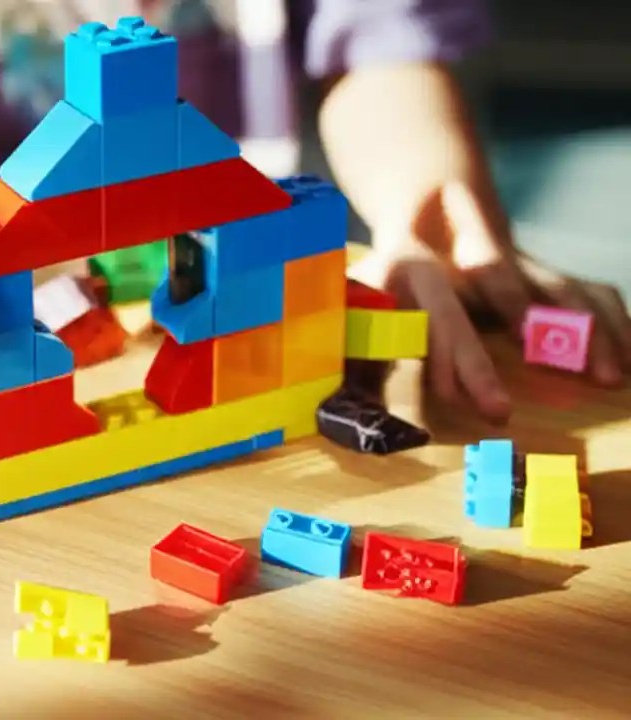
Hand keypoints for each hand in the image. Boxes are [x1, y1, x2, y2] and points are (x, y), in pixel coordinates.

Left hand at [349, 181, 630, 421]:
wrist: (428, 198)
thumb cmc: (387, 271)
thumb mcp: (359, 294)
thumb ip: (353, 341)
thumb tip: (335, 400)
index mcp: (410, 263)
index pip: (430, 302)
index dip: (440, 348)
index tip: (451, 394)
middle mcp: (464, 259)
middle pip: (495, 289)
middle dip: (501, 346)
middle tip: (499, 409)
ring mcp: (511, 262)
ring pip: (554, 286)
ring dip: (582, 330)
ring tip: (605, 378)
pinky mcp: (542, 273)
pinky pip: (585, 292)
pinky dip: (611, 321)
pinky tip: (629, 357)